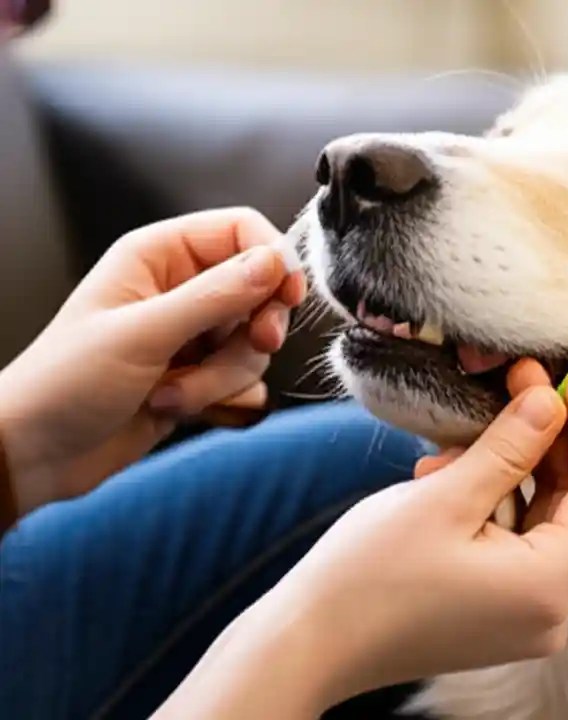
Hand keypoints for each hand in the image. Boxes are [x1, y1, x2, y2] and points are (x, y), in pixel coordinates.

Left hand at [0, 208, 305, 511]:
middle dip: (255, 329)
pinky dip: (224, 400)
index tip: (289, 296)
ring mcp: (192, 337)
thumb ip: (215, 296)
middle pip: (261, 292)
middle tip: (254, 345)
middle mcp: (181, 290)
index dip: (274, 258)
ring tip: (171, 394)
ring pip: (255, 344)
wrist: (35, 455)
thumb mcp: (143, 334)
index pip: (242, 231)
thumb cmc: (65, 383)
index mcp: (159, 257)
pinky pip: (247, 382)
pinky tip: (178, 408)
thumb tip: (275, 262)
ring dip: (224, 377)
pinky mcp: (200, 378)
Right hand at [154, 358, 567, 717]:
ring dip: (513, 467)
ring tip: (464, 434)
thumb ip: (510, 445)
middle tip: (522, 378)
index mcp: (551, 585)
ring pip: (544, 517)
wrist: (307, 646)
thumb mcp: (444, 497)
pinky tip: (451, 471)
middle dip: (549, 437)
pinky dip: (495, 500)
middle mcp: (553, 610)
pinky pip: (517, 541)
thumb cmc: (366, 578)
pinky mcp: (500, 612)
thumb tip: (552, 398)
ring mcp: (527, 616)